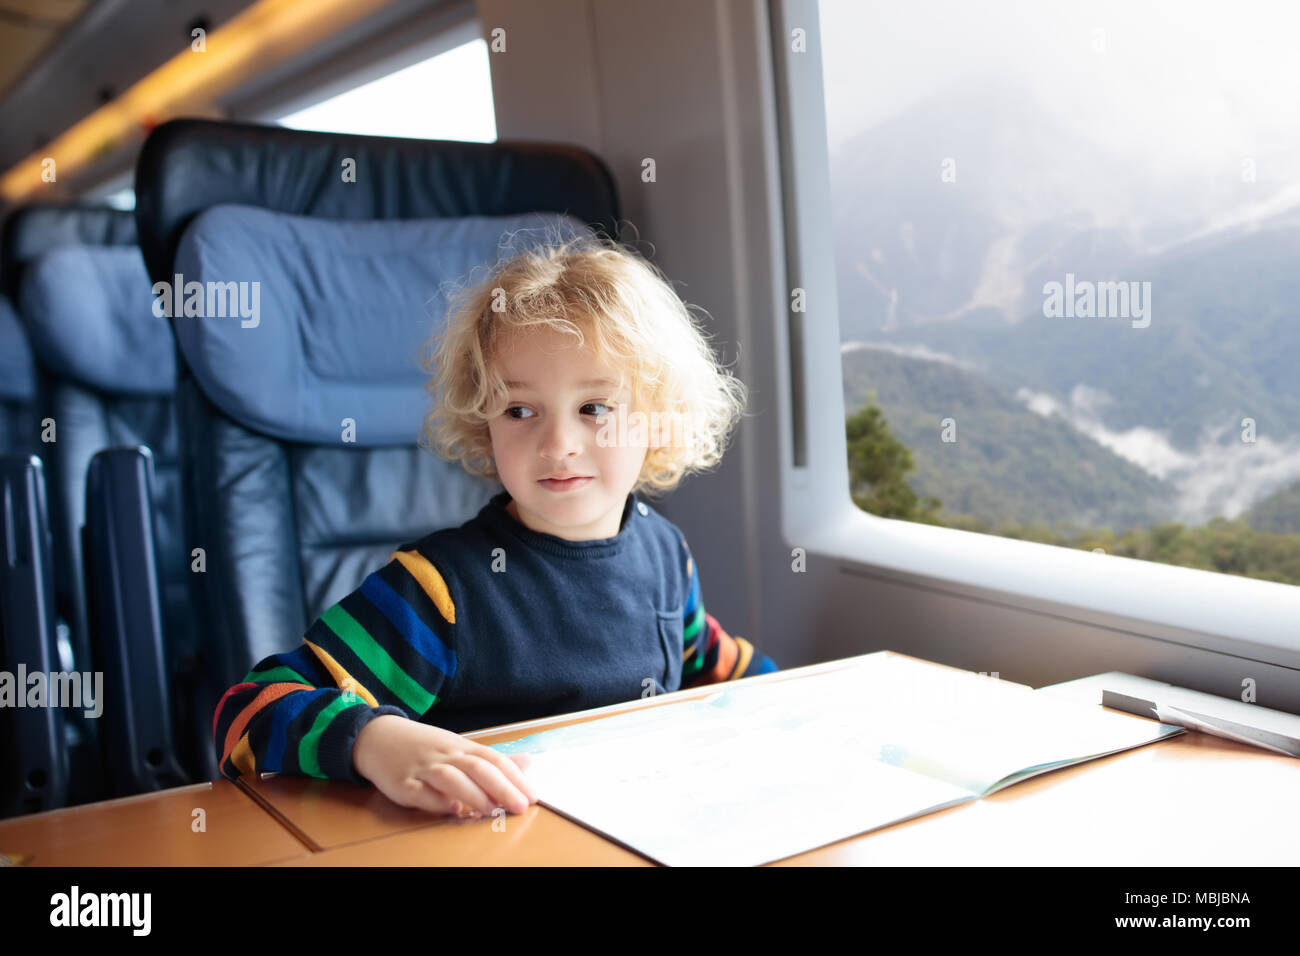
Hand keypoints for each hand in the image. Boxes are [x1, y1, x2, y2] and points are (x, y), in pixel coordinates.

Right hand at [352, 714, 537, 816]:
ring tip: (491, 809)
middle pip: (477, 768)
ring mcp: (423, 768)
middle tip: (520, 806)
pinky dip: (436, 800)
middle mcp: (445, 755)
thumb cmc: (424, 746)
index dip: (515, 778)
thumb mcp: (459, 747)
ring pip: (451, 778)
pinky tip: (451, 809)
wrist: (377, 737)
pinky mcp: (402, 783)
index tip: (532, 796)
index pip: (494, 759)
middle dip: (502, 787)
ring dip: (473, 794)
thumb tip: (528, 763)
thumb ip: (492, 759)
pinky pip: (420, 791)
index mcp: (462, 747)